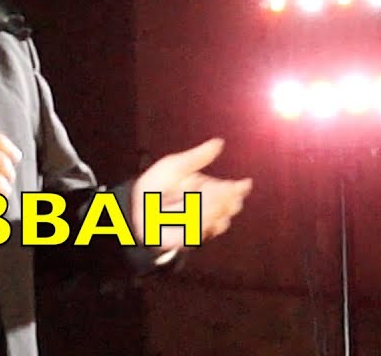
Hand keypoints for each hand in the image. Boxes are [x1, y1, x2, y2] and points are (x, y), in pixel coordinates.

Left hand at [131, 138, 251, 251]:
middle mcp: (209, 207)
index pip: (231, 191)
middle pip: (230, 207)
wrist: (136, 206)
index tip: (243, 185)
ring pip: (219, 220)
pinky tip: (188, 215)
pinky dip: (197, 223)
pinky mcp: (192, 237)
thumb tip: (219, 142)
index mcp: (208, 189)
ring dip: (208, 210)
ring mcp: (202, 224)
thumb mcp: (175, 166)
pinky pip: (203, 231)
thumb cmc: (156, 184)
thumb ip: (198, 157)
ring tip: (191, 201)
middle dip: (226, 200)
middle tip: (214, 192)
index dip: (237, 189)